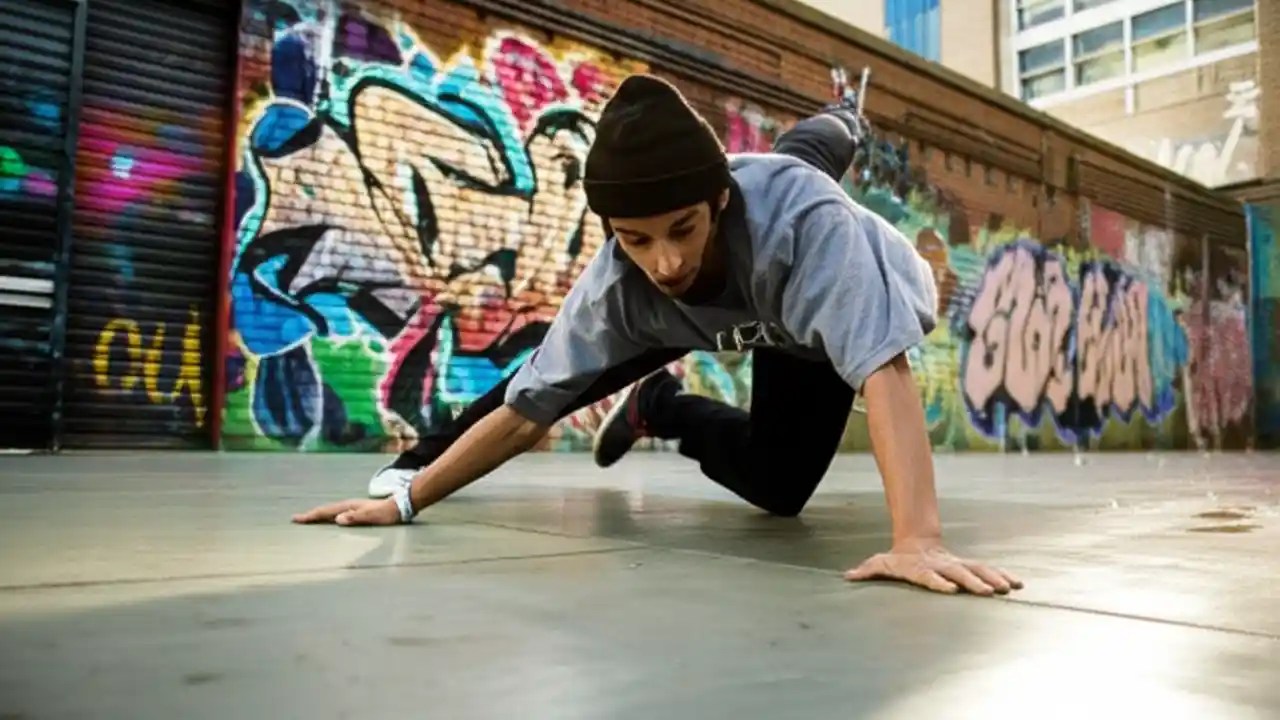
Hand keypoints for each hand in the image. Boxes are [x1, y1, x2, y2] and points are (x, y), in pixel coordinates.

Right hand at [292, 498, 401, 525]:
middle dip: (311, 515)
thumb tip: (337, 519)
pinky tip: (331, 520)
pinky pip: (339, 513)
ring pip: (332, 511)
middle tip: (297, 519)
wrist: (402, 505)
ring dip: (320, 515)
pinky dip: (330, 516)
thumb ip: (355, 518)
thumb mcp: (372, 517)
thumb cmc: (387, 513)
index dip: (311, 516)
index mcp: (350, 506)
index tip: (297, 519)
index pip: (326, 511)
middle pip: (326, 510)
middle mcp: (350, 505)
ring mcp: (354, 507)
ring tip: (309, 519)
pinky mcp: (359, 511)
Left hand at [844, 539, 1022, 595]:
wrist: (916, 543)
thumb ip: (866, 570)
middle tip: (987, 592)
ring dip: (993, 578)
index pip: (929, 576)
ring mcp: (956, 565)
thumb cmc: (896, 560)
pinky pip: (987, 570)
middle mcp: (942, 566)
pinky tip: (1018, 583)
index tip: (950, 590)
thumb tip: (847, 576)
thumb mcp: (879, 564)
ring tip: (1009, 588)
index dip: (938, 582)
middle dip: (972, 582)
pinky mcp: (967, 566)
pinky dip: (1002, 575)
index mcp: (921, 568)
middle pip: (958, 573)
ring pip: (977, 569)